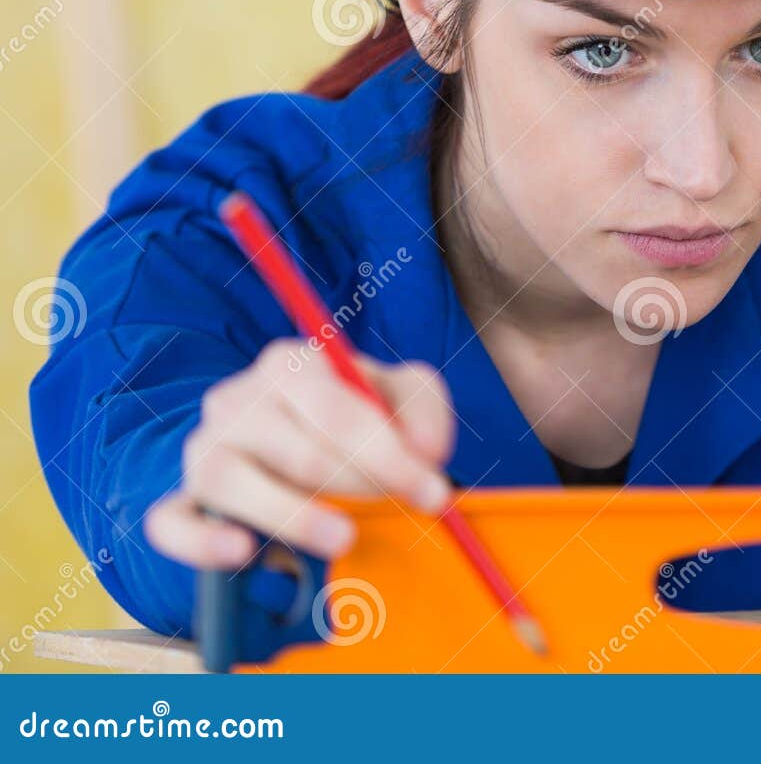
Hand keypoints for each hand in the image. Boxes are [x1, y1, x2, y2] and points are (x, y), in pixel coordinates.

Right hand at [146, 340, 456, 569]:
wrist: (309, 453)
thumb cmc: (360, 420)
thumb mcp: (405, 398)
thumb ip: (425, 410)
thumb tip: (425, 451)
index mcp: (290, 364)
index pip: (336, 407)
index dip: (389, 454)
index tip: (434, 493)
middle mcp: (237, 400)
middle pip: (293, 446)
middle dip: (356, 484)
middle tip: (395, 510)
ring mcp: (204, 450)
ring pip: (229, 480)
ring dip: (292, 515)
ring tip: (344, 538)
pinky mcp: (182, 501)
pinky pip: (171, 522)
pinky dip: (202, 542)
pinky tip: (245, 551)